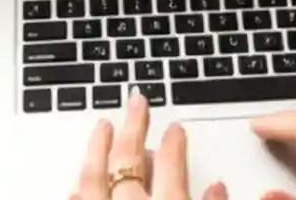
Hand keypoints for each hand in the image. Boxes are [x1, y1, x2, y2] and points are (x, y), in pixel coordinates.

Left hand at [73, 88, 227, 199]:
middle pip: (127, 160)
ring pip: (94, 177)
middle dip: (132, 128)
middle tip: (136, 104)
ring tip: (102, 126)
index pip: (170, 166)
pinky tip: (76, 185)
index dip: (173, 144)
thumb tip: (218, 188)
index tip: (174, 129)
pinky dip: (79, 192)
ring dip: (98, 149)